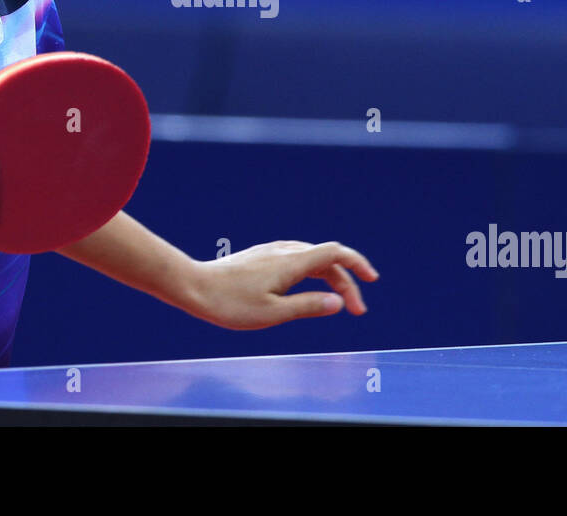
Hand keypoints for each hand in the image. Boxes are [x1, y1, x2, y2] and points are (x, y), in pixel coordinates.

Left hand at [186, 241, 378, 329]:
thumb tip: (338, 303)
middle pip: (327, 259)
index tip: (371, 281)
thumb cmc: (231, 304)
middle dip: (346, 282)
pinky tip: (310, 288)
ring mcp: (272, 252)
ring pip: (312, 258)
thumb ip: (308, 306)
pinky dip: (314, 272)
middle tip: (355, 311)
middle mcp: (284, 251)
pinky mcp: (262, 257)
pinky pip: (298, 259)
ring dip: (330, 278)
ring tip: (337, 302)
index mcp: (291, 262)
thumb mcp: (273, 313)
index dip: (357, 264)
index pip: (335, 253)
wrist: (195, 287)